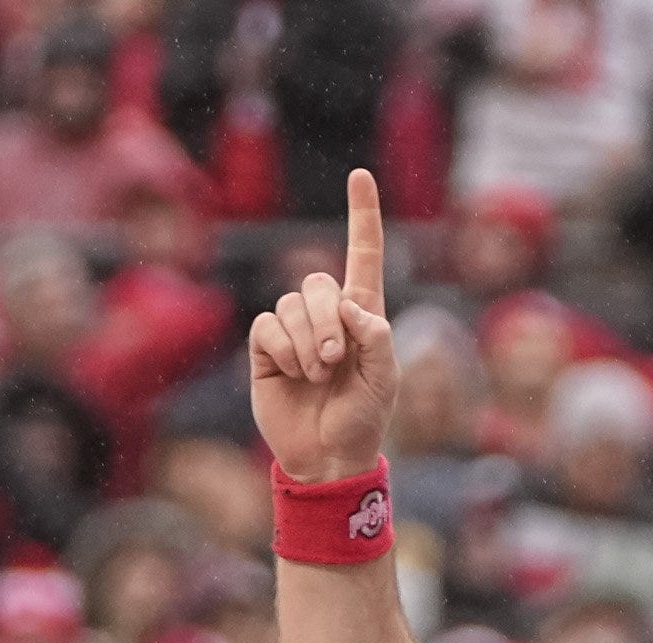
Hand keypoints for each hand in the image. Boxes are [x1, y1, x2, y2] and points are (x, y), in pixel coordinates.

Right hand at [250, 169, 395, 484]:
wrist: (328, 456)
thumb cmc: (363, 419)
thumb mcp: (385, 380)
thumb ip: (377, 337)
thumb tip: (349, 305)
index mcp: (363, 316)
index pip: (363, 255)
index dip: (363, 216)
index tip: (361, 176)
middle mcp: (327, 316)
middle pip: (317, 283)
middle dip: (327, 323)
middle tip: (334, 363)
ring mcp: (294, 331)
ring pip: (291, 306)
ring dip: (308, 345)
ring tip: (316, 377)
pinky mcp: (267, 348)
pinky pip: (268, 327)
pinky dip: (284, 352)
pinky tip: (292, 375)